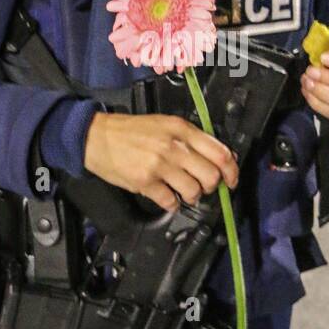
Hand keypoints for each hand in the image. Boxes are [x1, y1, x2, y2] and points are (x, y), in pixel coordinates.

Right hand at [83, 111, 239, 211]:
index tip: (231, 180)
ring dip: (192, 197)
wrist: (96, 136)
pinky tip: (166, 197)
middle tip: (203, 187)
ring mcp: (159, 165)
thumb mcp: (165, 124)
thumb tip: (220, 157)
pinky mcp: (144, 182)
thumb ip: (191, 138)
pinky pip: (170, 201)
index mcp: (181, 129)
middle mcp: (173, 146)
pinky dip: (172, 204)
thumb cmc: (131, 131)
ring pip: (193, 191)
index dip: (231, 171)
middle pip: (210, 176)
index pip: (220, 153)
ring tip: (183, 193)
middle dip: (211, 187)